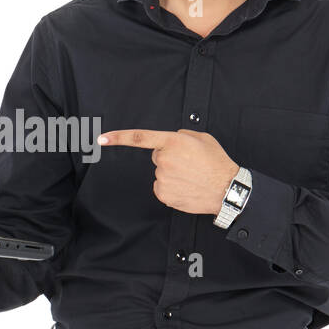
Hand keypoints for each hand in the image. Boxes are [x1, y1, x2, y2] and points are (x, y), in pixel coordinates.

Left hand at [98, 128, 237, 214]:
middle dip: (169, 158)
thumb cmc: (217, 163)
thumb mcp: (202, 138)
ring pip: (160, 173)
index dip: (119, 137)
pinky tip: (187, 187)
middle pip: (157, 157)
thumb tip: (172, 140)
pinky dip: (172, 188)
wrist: (226, 189)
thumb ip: (182, 134)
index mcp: (172, 142)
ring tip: (191, 176)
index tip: (102, 138)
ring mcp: (162, 178)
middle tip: (189, 163)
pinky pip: (162, 188)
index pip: (140, 137)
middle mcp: (164, 159)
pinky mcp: (164, 194)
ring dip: (172, 174)